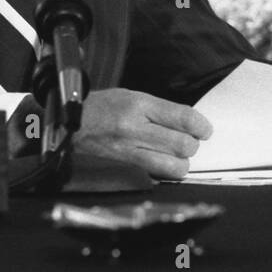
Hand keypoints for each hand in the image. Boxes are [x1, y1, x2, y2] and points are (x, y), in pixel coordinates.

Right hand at [76, 88, 212, 179]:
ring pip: (174, 165)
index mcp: (138, 105)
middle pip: (183, 144)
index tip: (204, 129)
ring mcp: (129, 150)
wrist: (68, 123)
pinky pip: (157, 175)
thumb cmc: (100, 108)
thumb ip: (159, 109)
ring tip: (175, 155)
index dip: (201, 126)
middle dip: (192, 144)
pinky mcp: (124, 167)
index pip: (184, 117)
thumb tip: (188, 123)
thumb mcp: (130, 96)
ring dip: (182, 162)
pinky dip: (166, 172)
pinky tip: (162, 164)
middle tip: (188, 141)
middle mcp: (134, 128)